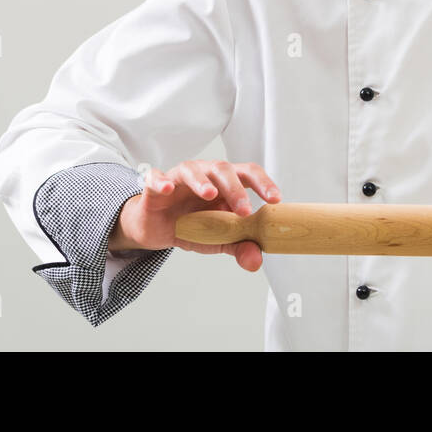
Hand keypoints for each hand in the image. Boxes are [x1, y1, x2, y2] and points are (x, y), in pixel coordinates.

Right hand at [109, 160, 280, 271]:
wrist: (157, 229)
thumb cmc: (192, 226)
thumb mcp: (218, 239)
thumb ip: (239, 246)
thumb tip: (256, 261)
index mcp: (225, 183)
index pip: (248, 174)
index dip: (264, 183)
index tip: (276, 199)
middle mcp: (205, 174)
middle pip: (223, 170)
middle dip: (235, 189)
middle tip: (244, 210)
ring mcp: (179, 178)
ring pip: (192, 170)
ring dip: (202, 181)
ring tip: (210, 195)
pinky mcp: (155, 186)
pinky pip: (156, 178)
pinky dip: (161, 181)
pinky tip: (167, 189)